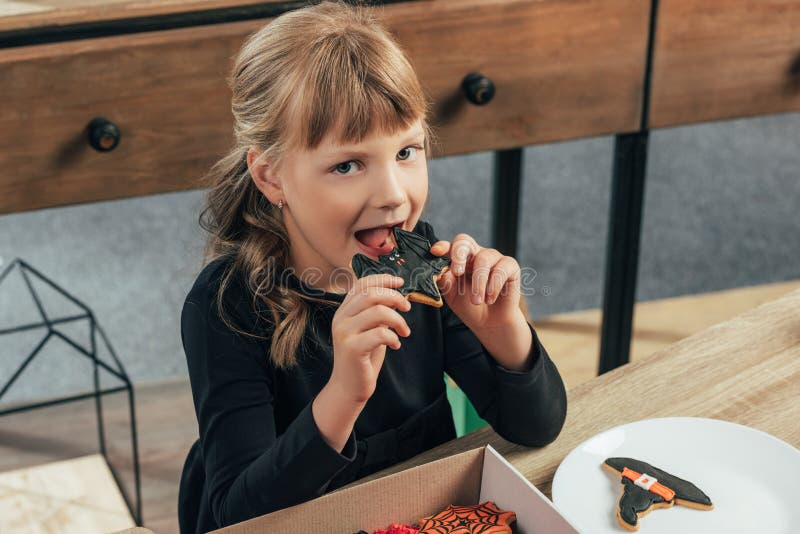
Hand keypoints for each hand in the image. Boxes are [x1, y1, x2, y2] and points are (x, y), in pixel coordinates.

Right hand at [328, 273, 410, 403]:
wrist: (349, 386)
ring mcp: (344, 332)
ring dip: (399, 320)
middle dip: (395, 298)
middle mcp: (340, 318)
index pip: (362, 284)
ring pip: (378, 311)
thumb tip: (397, 295)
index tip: (401, 283)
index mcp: (344, 310)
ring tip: (404, 331)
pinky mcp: (352, 348)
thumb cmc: (363, 357)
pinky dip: (394, 337)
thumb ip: (378, 312)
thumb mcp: (371, 329)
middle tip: (407, 308)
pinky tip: (396, 345)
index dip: (383, 279)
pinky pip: (380, 333)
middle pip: (371, 294)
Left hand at [431, 233, 524, 331]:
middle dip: (459, 255)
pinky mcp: (510, 266)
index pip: (450, 247)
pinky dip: (493, 286)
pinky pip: (501, 270)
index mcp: (459, 259)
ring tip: (477, 301)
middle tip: (457, 272)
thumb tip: (441, 272)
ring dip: (478, 282)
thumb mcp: (452, 296)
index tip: (435, 252)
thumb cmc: (470, 306)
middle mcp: (475, 254)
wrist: (491, 322)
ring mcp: (493, 258)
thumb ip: (446, 282)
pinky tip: (489, 299)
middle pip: (465, 242)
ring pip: (483, 260)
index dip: (443, 246)